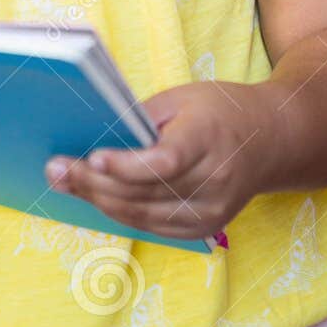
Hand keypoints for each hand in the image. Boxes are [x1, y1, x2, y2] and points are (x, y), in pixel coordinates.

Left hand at [44, 80, 278, 241]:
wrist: (272, 140)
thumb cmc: (220, 110)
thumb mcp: (182, 98)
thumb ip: (142, 120)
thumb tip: (94, 139)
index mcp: (209, 139)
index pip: (165, 161)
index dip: (126, 165)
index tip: (92, 156)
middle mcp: (214, 181)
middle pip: (144, 191)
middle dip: (93, 182)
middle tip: (54, 169)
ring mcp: (211, 211)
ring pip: (142, 214)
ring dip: (97, 200)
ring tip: (63, 182)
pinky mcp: (205, 227)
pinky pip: (152, 225)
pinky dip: (119, 211)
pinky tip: (94, 195)